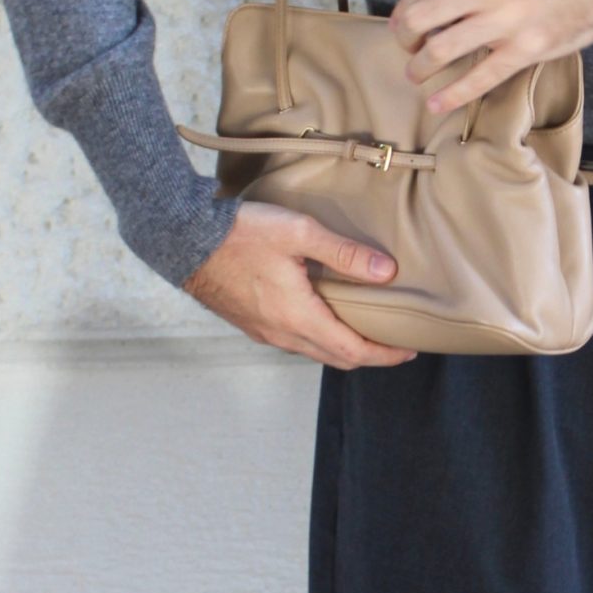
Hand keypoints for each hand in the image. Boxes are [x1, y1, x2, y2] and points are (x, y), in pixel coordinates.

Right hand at [181, 200, 415, 368]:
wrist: (184, 238)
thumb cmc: (240, 233)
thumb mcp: (299, 234)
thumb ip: (345, 254)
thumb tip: (387, 272)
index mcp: (299, 318)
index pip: (353, 351)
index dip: (385, 355)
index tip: (409, 350)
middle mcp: (282, 333)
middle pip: (336, 358)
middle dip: (369, 355)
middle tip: (394, 345)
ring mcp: (263, 331)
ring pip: (313, 352)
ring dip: (342, 348)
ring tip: (364, 332)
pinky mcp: (250, 323)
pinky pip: (293, 342)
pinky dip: (319, 339)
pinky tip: (324, 318)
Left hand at [388, 0, 592, 114]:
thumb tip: (434, 2)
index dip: (404, 10)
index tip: (403, 24)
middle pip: (420, 19)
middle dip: (405, 40)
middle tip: (407, 50)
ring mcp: (505, 21)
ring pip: (441, 50)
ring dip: (420, 67)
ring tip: (417, 75)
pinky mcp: (524, 50)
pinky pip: (478, 78)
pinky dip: (451, 95)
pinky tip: (437, 104)